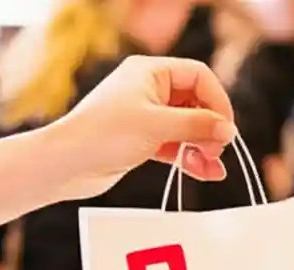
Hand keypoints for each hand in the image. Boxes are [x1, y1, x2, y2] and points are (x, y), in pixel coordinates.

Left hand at [52, 56, 236, 199]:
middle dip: (210, 127)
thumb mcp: (157, 126)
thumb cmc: (103, 135)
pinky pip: (175, 145)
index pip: (198, 76)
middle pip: (196, 102)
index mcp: (150, 72)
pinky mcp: (141, 140)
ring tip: (213, 167)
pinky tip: (204, 172)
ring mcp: (145, 115)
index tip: (226, 128)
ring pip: (186, 127)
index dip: (217, 101)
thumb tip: (228, 129)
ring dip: (203, 146)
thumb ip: (197, 125)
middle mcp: (148, 89)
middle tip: (218, 150)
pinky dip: (189, 157)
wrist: (65, 164)